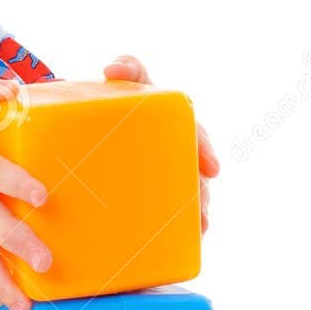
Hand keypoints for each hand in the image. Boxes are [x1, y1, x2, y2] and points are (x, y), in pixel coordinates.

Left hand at [103, 54, 219, 230]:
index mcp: (176, 122)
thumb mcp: (127, 81)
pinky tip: (185, 242)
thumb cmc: (123, 98)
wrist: (98, 120)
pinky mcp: (155, 190)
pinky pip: (172, 209)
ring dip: (196, 211)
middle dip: (202, 192)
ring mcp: (168, 171)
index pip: (196, 134)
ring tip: (198, 230)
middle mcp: (178, 147)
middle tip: (203, 212)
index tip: (212, 169)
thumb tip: (112, 70)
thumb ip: (128, 67)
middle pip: (195, 171)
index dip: (204, 150)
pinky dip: (181, 225)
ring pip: (188, 192)